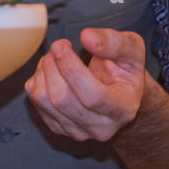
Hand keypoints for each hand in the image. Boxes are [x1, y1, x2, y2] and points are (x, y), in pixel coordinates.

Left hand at [24, 28, 146, 141]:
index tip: (61, 45)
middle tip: (59, 45)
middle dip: (53, 66)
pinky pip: (36, 102)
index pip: (92, 96)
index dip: (71, 69)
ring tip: (55, 56)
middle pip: (62, 99)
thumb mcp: (132, 48)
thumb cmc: (127, 69)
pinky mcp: (59, 128)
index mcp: (123, 108)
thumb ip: (114, 42)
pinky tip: (52, 70)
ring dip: (43, 71)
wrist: (122, 92)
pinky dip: (38, 80)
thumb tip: (87, 37)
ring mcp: (78, 131)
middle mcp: (101, 127)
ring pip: (45, 101)